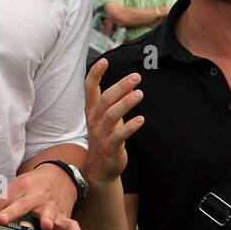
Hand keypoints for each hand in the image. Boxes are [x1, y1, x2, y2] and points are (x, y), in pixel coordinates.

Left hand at [0, 163, 85, 229]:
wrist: (60, 175)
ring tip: (47, 226)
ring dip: (48, 220)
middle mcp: (35, 196)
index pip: (0, 204)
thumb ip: (0, 208)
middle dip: (12, 212)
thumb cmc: (30, 188)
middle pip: (21, 205)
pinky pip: (71, 225)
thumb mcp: (15, 190)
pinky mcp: (63, 215)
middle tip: (2, 219)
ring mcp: (50, 206)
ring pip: (49, 214)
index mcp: (19, 189)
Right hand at [84, 58, 143, 183]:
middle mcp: (94, 120)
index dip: (95, 74)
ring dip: (126, 103)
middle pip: (105, 99)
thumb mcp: (108, 118)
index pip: (89, 88)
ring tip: (140, 94)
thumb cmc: (105, 138)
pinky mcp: (110, 146)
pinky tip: (141, 119)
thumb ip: (116, 101)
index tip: (104, 60)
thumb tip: (131, 84)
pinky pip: (120, 134)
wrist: (99, 169)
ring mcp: (101, 133)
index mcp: (92, 110)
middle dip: (120, 86)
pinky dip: (130, 126)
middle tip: (136, 77)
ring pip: (112, 115)